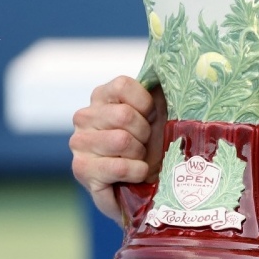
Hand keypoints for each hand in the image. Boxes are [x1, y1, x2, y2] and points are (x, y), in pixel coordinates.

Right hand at [69, 75, 165, 222]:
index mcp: (103, 95)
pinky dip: (136, 172)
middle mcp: (85, 116)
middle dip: (145, 133)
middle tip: (145, 143)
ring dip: (140, 154)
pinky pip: (118, 166)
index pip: (122, 85)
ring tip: (138, 159)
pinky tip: (135, 174)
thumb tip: (179, 71)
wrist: (143, 187)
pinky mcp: (81, 170)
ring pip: (121, 140)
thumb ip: (161, 91)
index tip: (151, 117)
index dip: (146, 104)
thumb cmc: (152, 144)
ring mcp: (79, 143)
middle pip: (124, 115)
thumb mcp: (159, 113)